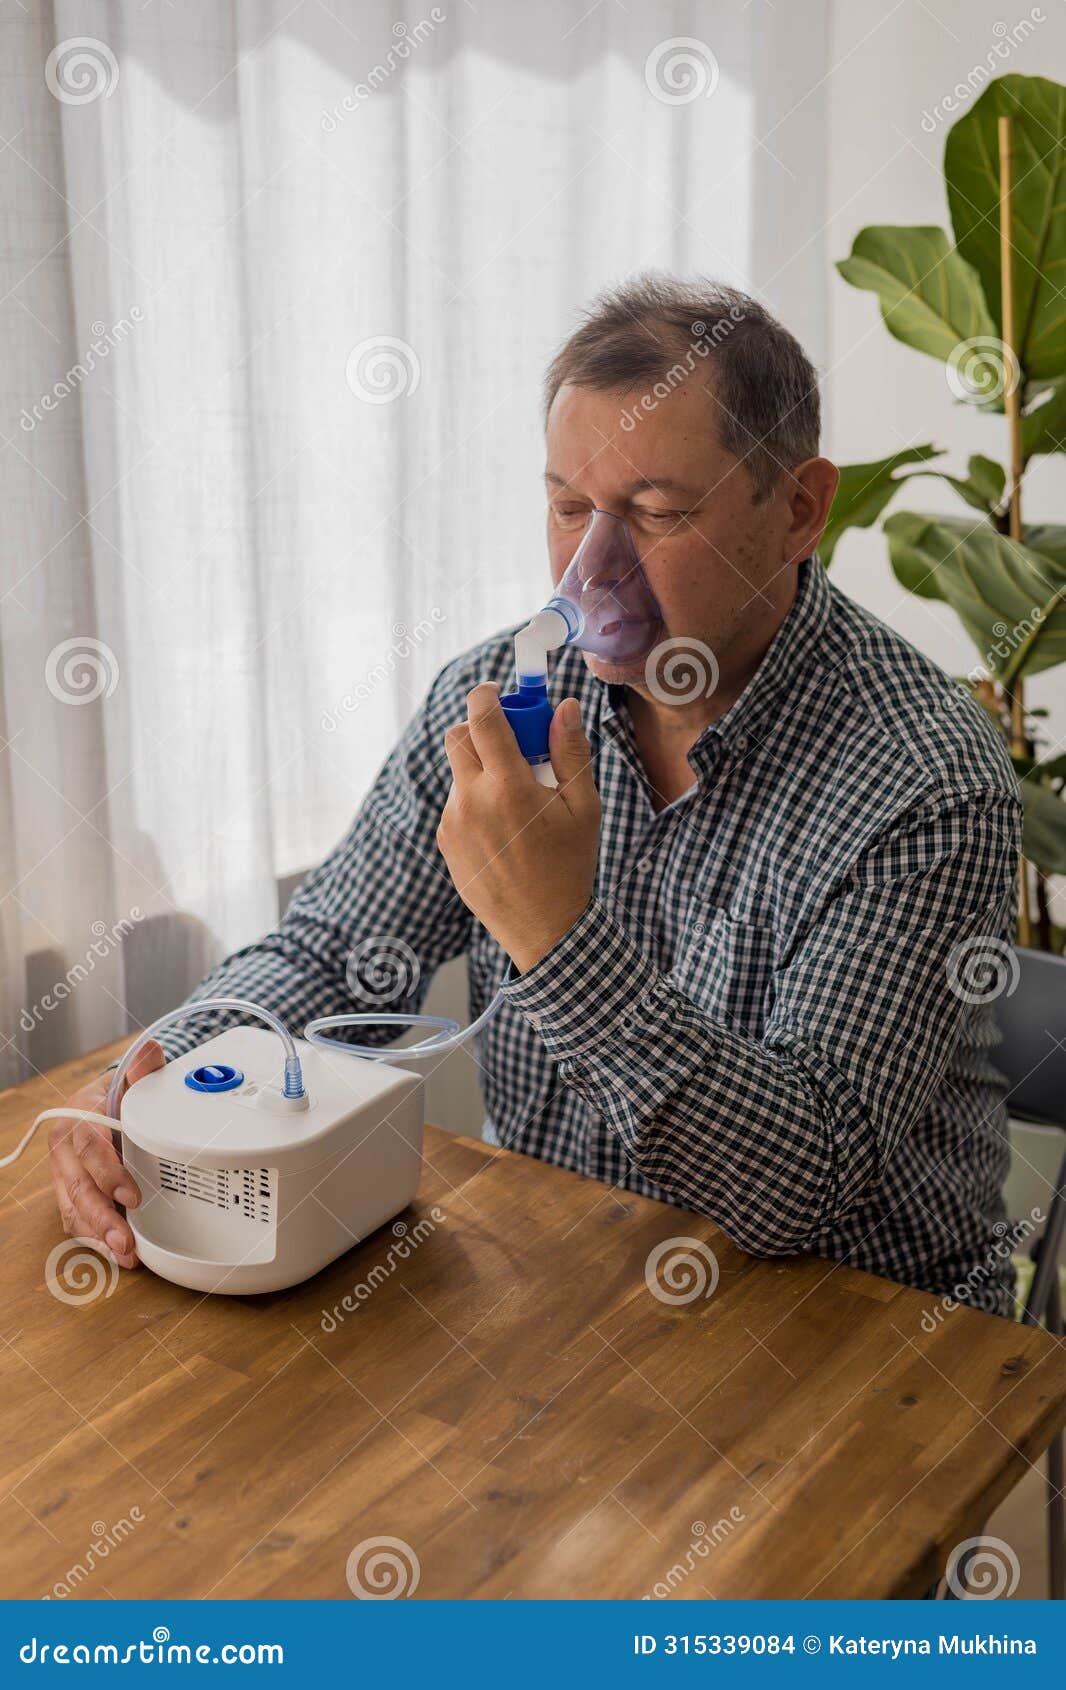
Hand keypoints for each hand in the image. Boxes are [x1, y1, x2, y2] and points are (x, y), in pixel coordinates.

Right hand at [48, 1040, 164, 1267]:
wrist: (101, 1105)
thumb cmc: (117, 1096)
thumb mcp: (130, 1078)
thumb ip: (142, 1068)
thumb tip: (152, 1050)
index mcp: (78, 1119)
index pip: (89, 1149)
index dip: (108, 1174)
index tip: (132, 1196)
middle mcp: (64, 1151)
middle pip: (79, 1188)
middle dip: (102, 1218)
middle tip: (127, 1241)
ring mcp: (64, 1175)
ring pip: (74, 1209)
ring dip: (99, 1235)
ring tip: (126, 1255)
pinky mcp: (69, 1193)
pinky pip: (75, 1220)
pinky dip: (93, 1239)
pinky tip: (114, 1253)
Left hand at [437, 683, 600, 972]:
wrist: (543, 928)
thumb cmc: (570, 865)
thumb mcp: (583, 808)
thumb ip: (572, 752)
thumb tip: (565, 706)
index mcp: (509, 788)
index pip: (482, 718)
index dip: (486, 695)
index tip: (496, 693)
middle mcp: (472, 801)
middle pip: (457, 737)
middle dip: (480, 729)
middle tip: (512, 744)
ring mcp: (453, 823)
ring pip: (459, 774)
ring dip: (482, 772)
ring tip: (518, 803)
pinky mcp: (445, 842)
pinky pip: (456, 805)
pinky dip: (476, 803)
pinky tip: (504, 830)